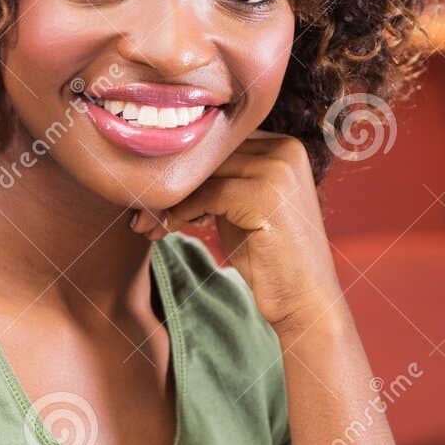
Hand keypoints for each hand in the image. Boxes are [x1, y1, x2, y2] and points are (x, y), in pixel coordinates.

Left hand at [130, 133, 343, 338]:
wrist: (305, 300)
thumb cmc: (269, 257)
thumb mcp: (243, 206)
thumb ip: (220, 179)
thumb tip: (165, 164)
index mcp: (284, 145)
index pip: (219, 144)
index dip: (184, 168)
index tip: (151, 192)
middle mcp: (285, 149)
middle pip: (210, 155)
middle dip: (172, 183)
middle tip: (140, 211)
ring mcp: (279, 169)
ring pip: (204, 173)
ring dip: (169, 200)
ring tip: (147, 223)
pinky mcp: (266, 194)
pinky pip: (207, 195)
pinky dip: (181, 212)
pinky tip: (167, 229)